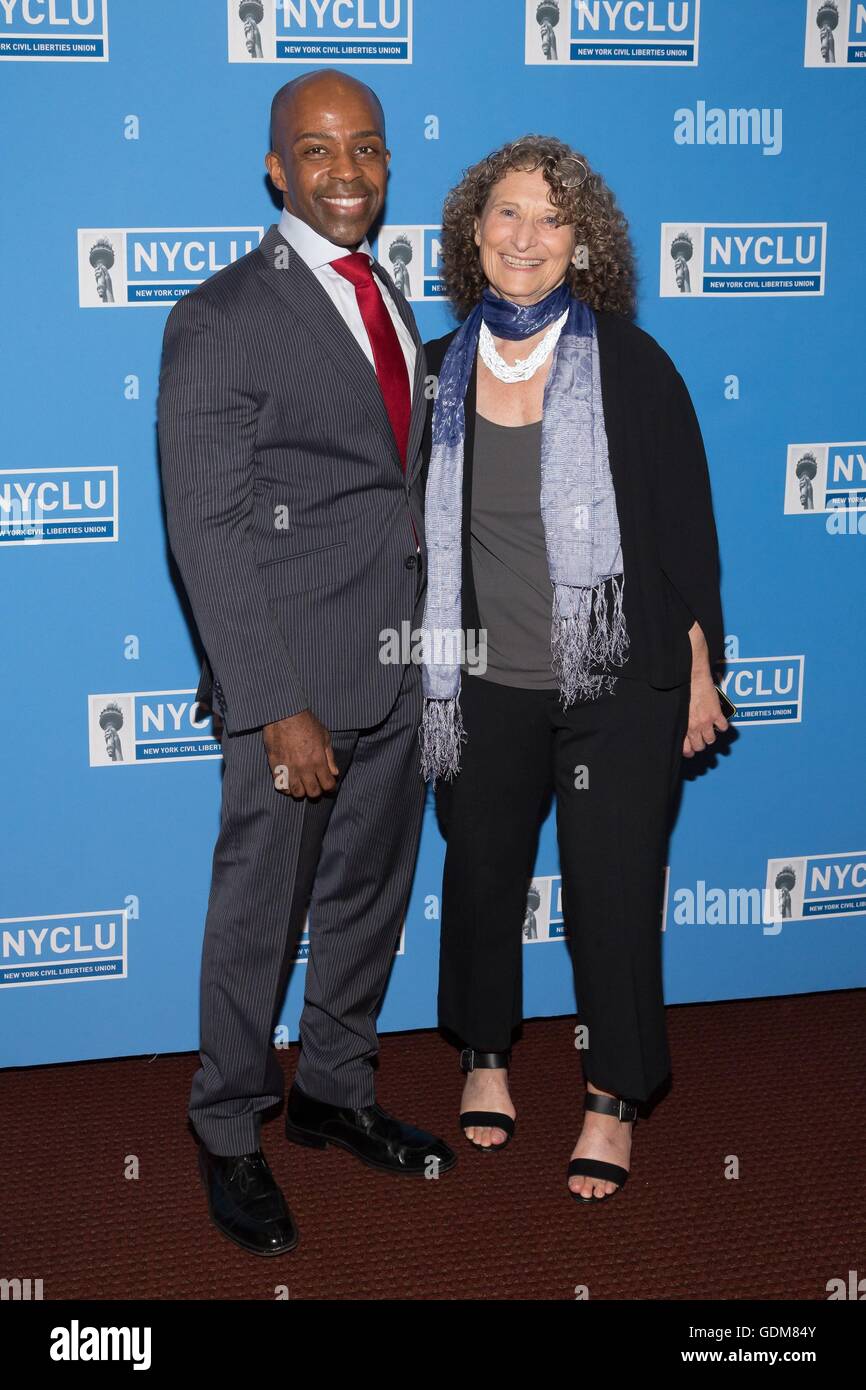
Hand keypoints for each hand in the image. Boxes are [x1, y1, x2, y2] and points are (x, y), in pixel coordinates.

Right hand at [262, 709, 338, 797]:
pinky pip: (281, 787)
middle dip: (317, 791)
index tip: (329, 784)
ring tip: (302, 785)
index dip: (330, 787)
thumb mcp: (324, 737)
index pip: (327, 785)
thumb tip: (334, 773)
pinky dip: (287, 788)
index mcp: (318, 761)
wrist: (284, 714)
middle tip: (316, 785)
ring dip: (301, 791)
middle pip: (313, 792)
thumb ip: (330, 757)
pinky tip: (290, 782)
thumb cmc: (306, 723)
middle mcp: (304, 768)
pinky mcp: (275, 767)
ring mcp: (289, 769)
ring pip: (296, 793)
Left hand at [683, 622, 728, 757]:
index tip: (690, 750)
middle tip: (700, 740)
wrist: (691, 675)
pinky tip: (719, 722)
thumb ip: (677, 719)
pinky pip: (723, 727)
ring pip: (711, 740)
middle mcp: (694, 726)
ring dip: (710, 736)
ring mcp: (706, 721)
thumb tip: (674, 726)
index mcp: (682, 726)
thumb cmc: (679, 688)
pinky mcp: (716, 714)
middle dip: (700, 745)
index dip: (689, 751)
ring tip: (709, 731)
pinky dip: (722, 726)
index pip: (686, 748)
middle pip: (700, 746)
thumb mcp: (674, 707)